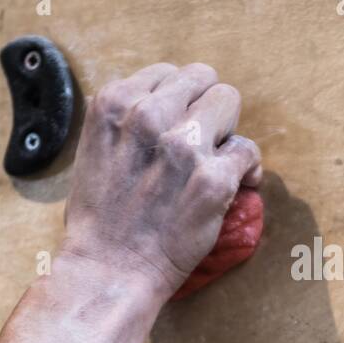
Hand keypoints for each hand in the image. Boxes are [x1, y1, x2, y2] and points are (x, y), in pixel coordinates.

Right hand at [62, 62, 261, 300]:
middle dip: (204, 107)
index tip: (177, 124)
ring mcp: (183, 145)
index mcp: (115, 103)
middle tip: (200, 141)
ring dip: (226, 130)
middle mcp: (148, 115)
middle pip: (203, 79)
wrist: (110, 269)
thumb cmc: (100, 219)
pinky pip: (248, 151)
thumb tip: (161, 103)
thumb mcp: (95, 146)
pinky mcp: (213, 179)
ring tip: (217, 159)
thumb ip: (125, 118)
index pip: (166, 73)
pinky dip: (247, 169)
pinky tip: (236, 185)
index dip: (177, 100)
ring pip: (229, 102)